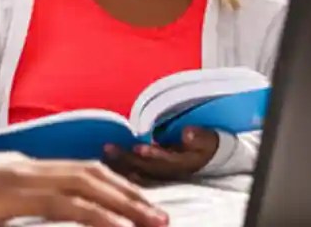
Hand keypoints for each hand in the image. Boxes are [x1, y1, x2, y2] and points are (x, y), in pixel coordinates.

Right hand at [0, 150, 169, 225]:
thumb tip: (11, 219)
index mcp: (11, 170)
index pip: (73, 173)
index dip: (109, 188)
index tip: (137, 206)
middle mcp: (17, 167)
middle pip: (88, 174)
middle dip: (129, 194)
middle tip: (161, 216)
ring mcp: (10, 177)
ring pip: (83, 184)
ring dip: (124, 203)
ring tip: (153, 221)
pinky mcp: (0, 196)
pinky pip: (60, 205)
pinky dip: (95, 215)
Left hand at [103, 127, 218, 182]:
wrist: (206, 159)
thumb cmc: (204, 145)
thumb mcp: (207, 139)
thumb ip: (199, 136)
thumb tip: (188, 134)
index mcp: (183, 164)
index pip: (166, 162)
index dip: (153, 155)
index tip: (138, 147)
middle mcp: (169, 173)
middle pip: (146, 169)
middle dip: (127, 159)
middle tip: (109, 147)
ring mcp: (159, 176)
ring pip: (137, 173)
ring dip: (119, 164)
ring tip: (104, 151)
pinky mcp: (151, 175)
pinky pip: (132, 174)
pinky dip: (119, 169)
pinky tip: (105, 161)